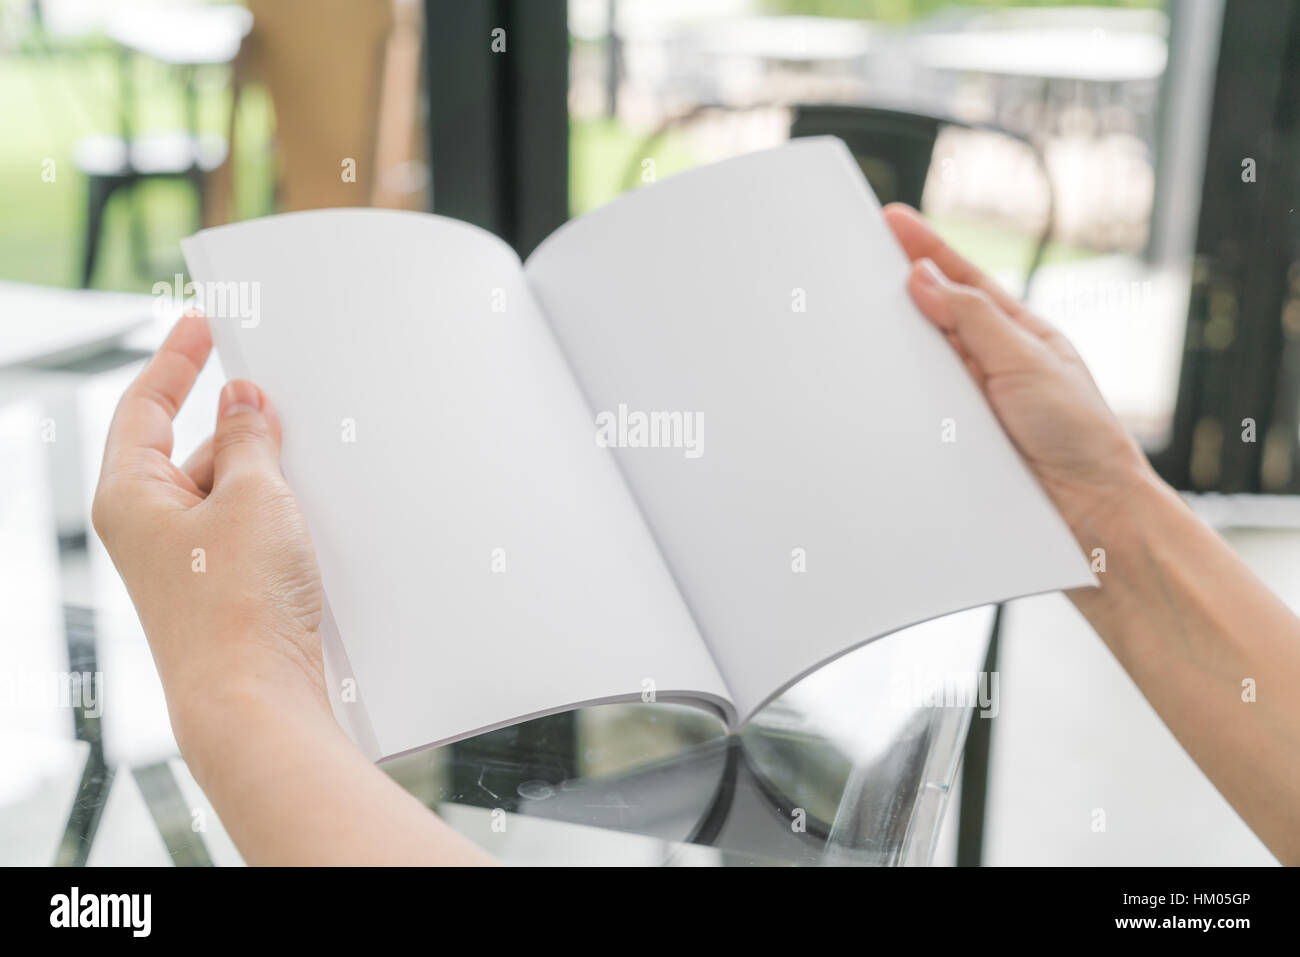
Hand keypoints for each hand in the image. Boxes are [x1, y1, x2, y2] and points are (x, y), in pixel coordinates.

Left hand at [92, 313, 328, 757]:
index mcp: (129, 496)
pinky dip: (272, 512)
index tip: (198, 326)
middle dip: (236, 426)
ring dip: (261, 474)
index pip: (144, 406)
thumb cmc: (237, 610)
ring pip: (223, 492)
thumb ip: (248, 440)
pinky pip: (244, 530)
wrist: (255, 700)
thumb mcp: (253, 498)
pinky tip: (306, 516)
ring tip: (300, 470)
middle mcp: (148, 529)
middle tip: (277, 403)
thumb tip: (241, 403)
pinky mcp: (220, 590)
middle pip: (189, 449)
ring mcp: (184, 563)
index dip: (175, 360)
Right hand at [883, 204, 1157, 537]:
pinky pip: (914, 408)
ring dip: (891, 343)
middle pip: (934, 315)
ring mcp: (970, 401)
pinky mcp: (953, 439)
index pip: (963, 279)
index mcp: (1016, 333)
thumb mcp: (1028, 361)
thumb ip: (975, 320)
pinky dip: (892, 394)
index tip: (891, 220)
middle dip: (897, 287)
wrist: (1089, 511)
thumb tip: (926, 278)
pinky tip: (869, 383)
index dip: (927, 248)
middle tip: (858, 258)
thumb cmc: (1080, 433)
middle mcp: (991, 362)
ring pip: (919, 362)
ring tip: (855, 313)